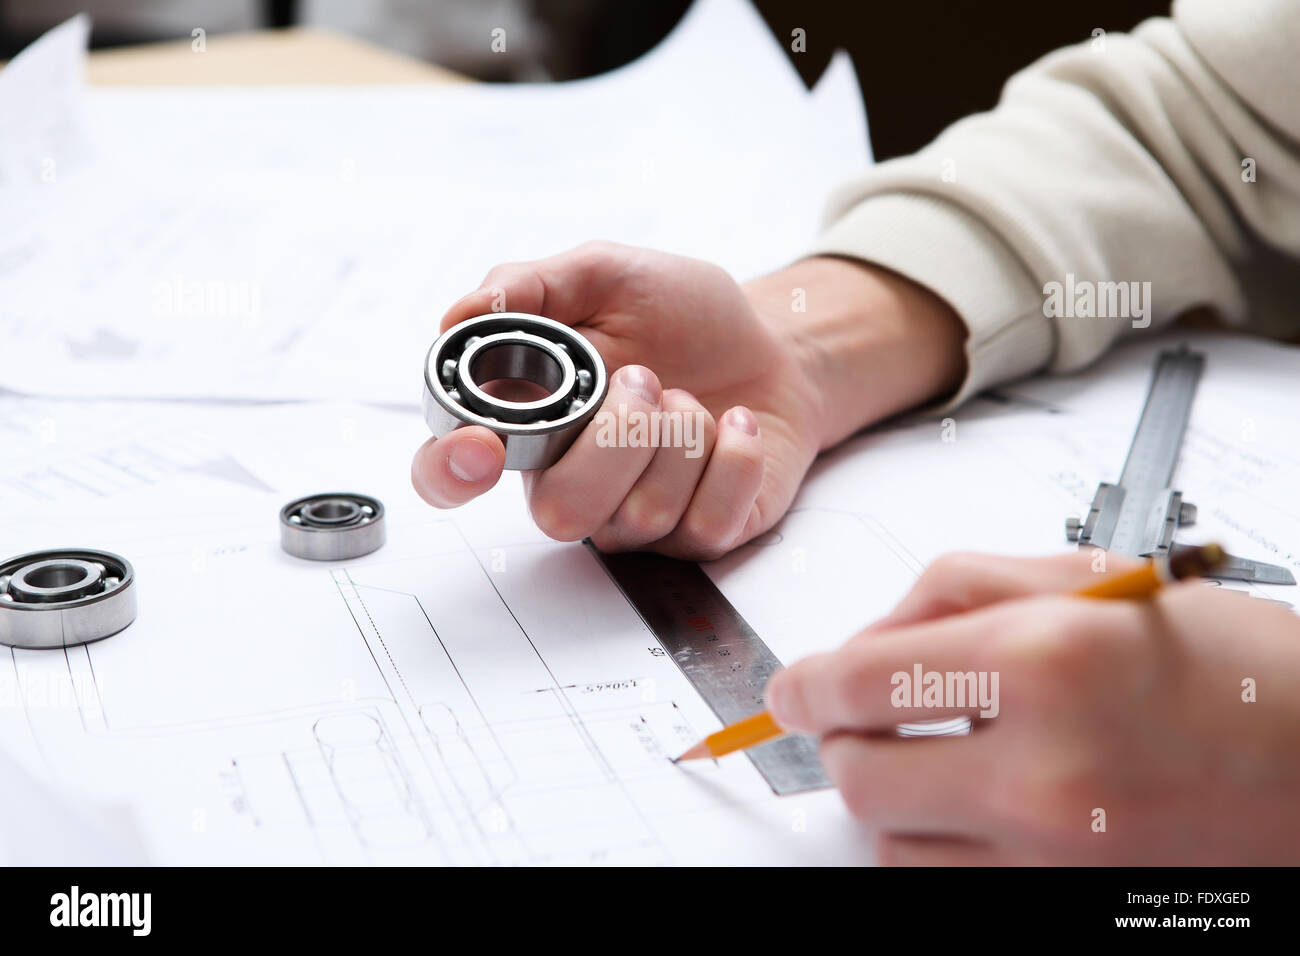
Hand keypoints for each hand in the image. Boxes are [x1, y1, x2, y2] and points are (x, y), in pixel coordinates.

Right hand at [412, 241, 966, 557]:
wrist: (775, 345)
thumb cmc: (682, 316)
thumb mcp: (606, 274)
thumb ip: (531, 287)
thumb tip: (459, 315)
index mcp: (530, 423)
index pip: (449, 476)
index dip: (451, 472)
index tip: (484, 447)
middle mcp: (571, 481)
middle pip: (558, 511)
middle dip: (617, 436)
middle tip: (647, 377)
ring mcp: (636, 517)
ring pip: (640, 513)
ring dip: (683, 432)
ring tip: (691, 395)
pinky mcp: (700, 534)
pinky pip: (707, 521)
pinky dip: (734, 456)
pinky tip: (736, 425)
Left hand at [766, 551, 1299, 863]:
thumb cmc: (1232, 666)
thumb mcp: (1092, 580)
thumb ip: (956, 588)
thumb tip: (866, 635)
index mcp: (1046, 660)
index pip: (861, 680)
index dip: (807, 684)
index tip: (794, 688)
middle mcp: (1047, 769)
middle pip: (860, 774)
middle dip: (840, 739)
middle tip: (858, 717)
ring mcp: (1060, 856)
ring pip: (893, 843)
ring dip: (889, 796)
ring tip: (932, 757)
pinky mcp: (1071, 906)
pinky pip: (948, 887)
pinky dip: (934, 847)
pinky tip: (970, 806)